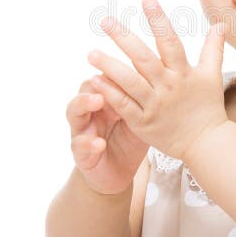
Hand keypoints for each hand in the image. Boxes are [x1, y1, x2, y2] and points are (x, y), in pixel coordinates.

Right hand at [65, 76, 150, 194]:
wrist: (118, 172)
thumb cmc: (129, 139)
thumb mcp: (140, 117)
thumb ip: (143, 99)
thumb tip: (160, 71)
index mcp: (106, 97)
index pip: (106, 76)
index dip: (115, 70)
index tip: (130, 64)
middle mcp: (91, 109)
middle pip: (87, 87)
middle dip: (96, 80)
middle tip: (105, 75)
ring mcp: (82, 129)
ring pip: (74, 110)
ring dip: (84, 103)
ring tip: (97, 101)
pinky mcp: (80, 152)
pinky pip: (79, 145)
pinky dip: (88, 143)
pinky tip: (98, 143)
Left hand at [87, 0, 227, 161]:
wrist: (206, 144)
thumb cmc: (208, 107)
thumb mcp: (212, 76)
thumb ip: (213, 49)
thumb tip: (219, 24)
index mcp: (184, 73)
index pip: (170, 41)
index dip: (159, 20)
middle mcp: (168, 87)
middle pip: (144, 59)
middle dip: (124, 38)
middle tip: (105, 21)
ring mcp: (155, 105)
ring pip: (129, 82)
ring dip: (110, 66)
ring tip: (91, 53)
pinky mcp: (143, 123)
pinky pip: (124, 106)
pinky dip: (110, 93)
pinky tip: (95, 80)